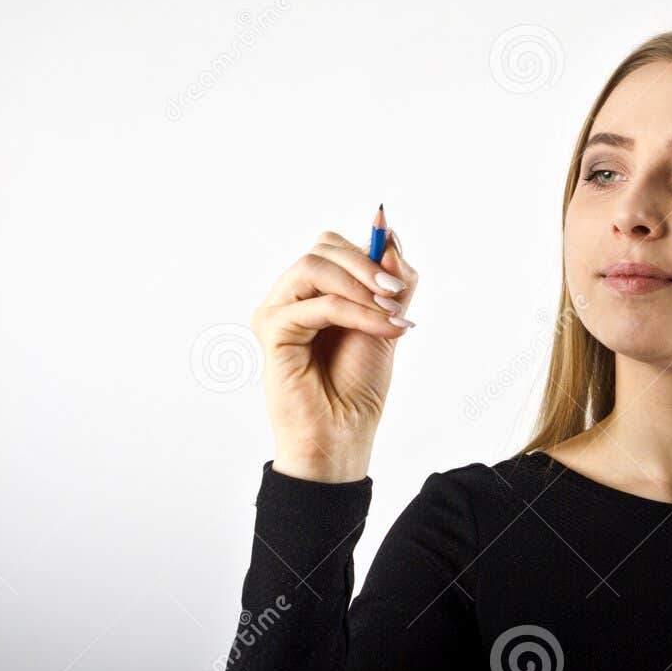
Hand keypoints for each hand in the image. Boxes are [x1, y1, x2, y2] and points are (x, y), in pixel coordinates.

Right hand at [249, 228, 419, 481]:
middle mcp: (290, 297)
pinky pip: (317, 304)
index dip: (368, 250)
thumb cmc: (357, 387)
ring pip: (314, 266)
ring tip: (389, 311)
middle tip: (396, 293)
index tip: (399, 277)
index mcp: (312, 293)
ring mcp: (277, 311)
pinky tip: (382, 328)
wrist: (343, 435)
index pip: (333, 247)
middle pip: (322, 249)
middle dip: (366, 265)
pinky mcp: (271, 330)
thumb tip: (389, 235)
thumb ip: (390, 281)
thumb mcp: (386, 322)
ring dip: (360, 285)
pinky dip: (356, 312)